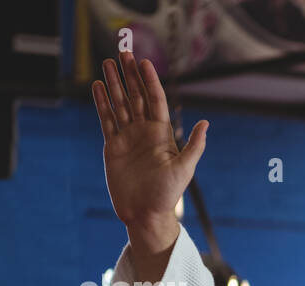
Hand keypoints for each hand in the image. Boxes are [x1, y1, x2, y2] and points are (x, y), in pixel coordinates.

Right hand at [92, 51, 206, 250]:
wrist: (145, 213)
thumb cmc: (167, 194)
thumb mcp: (185, 169)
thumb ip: (194, 145)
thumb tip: (205, 123)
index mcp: (162, 134)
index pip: (155, 100)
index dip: (150, 81)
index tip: (145, 62)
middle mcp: (144, 132)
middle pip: (136, 96)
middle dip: (130, 75)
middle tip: (124, 52)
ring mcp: (128, 137)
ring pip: (120, 104)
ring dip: (114, 84)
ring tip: (108, 63)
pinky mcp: (112, 146)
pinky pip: (106, 119)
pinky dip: (102, 102)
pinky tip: (98, 86)